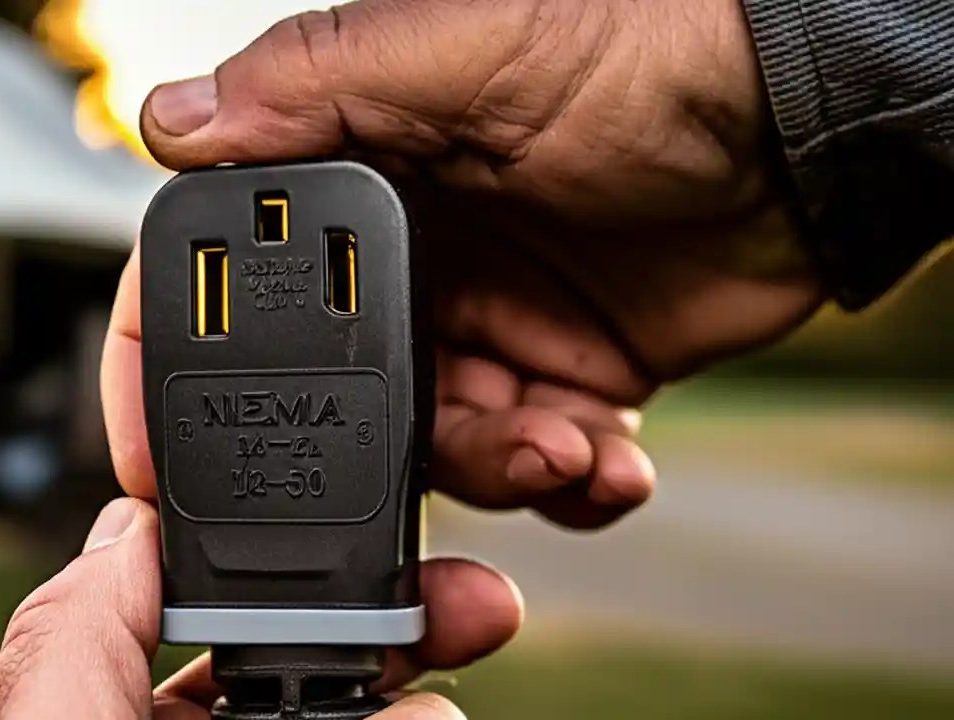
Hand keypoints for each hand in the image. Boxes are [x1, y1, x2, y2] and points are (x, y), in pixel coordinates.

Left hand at [0, 498, 520, 717]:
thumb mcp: (57, 719)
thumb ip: (77, 621)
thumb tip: (125, 524)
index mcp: (119, 704)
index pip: (217, 606)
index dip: (292, 558)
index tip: (353, 522)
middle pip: (312, 648)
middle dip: (392, 606)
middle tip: (457, 587)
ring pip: (368, 707)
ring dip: (429, 670)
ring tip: (467, 637)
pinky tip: (444, 714)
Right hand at [103, 0, 824, 528]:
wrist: (804, 134)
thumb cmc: (650, 50)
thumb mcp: (471, 48)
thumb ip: (320, 86)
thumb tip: (170, 121)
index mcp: (363, 176)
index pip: (236, 274)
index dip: (189, 362)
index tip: (168, 451)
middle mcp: (411, 260)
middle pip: (336, 395)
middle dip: (382, 450)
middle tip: (459, 438)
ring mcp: (485, 325)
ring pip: (436, 450)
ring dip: (495, 470)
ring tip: (561, 445)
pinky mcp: (561, 377)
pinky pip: (533, 463)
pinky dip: (566, 482)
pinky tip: (605, 458)